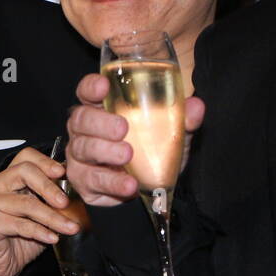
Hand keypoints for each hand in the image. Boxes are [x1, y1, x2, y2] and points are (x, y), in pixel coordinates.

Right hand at [0, 148, 78, 275]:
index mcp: (8, 178)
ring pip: (26, 202)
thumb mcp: (43, 217)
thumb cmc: (21, 240)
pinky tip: (53, 238)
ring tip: (70, 228)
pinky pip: (20, 224)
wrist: (0, 268)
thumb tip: (81, 193)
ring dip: (52, 217)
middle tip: (65, 203)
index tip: (64, 173)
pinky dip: (40, 231)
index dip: (46, 162)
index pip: (26, 157)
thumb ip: (54, 202)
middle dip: (49, 186)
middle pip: (24, 171)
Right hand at [65, 73, 204, 206]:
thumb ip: (180, 119)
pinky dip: (112, 182)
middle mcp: (84, 130)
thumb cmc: (151, 150)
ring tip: (128, 155)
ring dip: (106, 151)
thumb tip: (196, 106)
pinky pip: (92, 180)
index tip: (104, 86)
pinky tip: (128, 184)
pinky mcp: (83, 181)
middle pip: (81, 119)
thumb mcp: (169, 132)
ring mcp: (80, 155)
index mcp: (101, 109)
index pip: (87, 91)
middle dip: (100, 123)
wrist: (150, 189)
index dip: (91, 87)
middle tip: (123, 128)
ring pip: (83, 148)